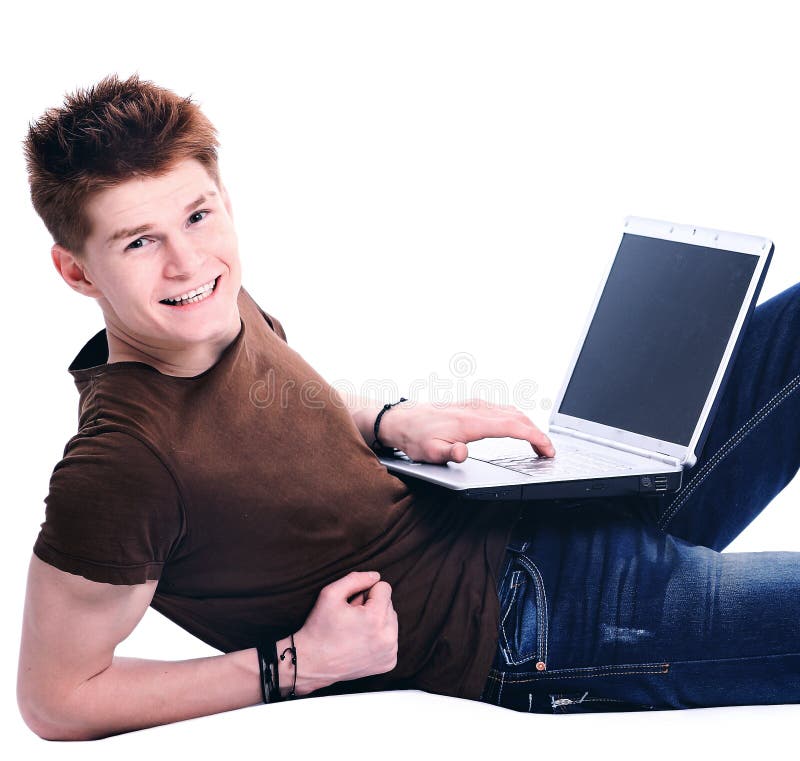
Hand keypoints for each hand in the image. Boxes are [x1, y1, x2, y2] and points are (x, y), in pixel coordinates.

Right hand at [294, 571, 397, 691]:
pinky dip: (379, 637)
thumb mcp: (330, 593)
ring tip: (355, 630)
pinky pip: (391, 637)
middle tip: (351, 619)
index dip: (366, 591)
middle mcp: (388, 637)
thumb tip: (376, 576)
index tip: (352, 604)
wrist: (312, 663)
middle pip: (389, 604)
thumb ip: (356, 578)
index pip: (384, 587)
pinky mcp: (389, 662)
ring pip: (391, 620)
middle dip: (372, 606)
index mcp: (376, 618)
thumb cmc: (320, 627)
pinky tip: (361, 643)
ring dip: (377, 621)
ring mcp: (390, 652)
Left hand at [379, 397, 554, 463]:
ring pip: (511, 411)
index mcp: (471, 422)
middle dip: (538, 433)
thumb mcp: (428, 453)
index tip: (547, 449)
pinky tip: (518, 427)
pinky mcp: (471, 405)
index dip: (535, 437)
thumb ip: (447, 454)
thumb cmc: (415, 437)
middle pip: (517, 417)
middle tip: (548, 451)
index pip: (512, 426)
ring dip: (529, 425)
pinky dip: (517, 418)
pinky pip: (501, 409)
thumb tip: (462, 453)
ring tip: (538, 442)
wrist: (401, 420)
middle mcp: (476, 410)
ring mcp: (474, 405)